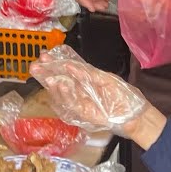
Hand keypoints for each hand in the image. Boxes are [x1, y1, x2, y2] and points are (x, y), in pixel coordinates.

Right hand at [31, 49, 149, 134]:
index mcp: (85, 81)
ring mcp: (80, 103)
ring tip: (43, 73)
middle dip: (47, 73)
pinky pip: (70, 104)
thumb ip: (87, 73)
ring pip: (61, 93)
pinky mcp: (83, 114)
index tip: (45, 56)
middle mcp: (80, 92)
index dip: (55, 64)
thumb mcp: (105, 78)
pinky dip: (63, 94)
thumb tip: (69, 65)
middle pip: (60, 82)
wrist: (135, 115)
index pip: (66, 71)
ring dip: (52, 83)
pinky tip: (57, 84)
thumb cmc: (124, 96)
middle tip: (35, 65)